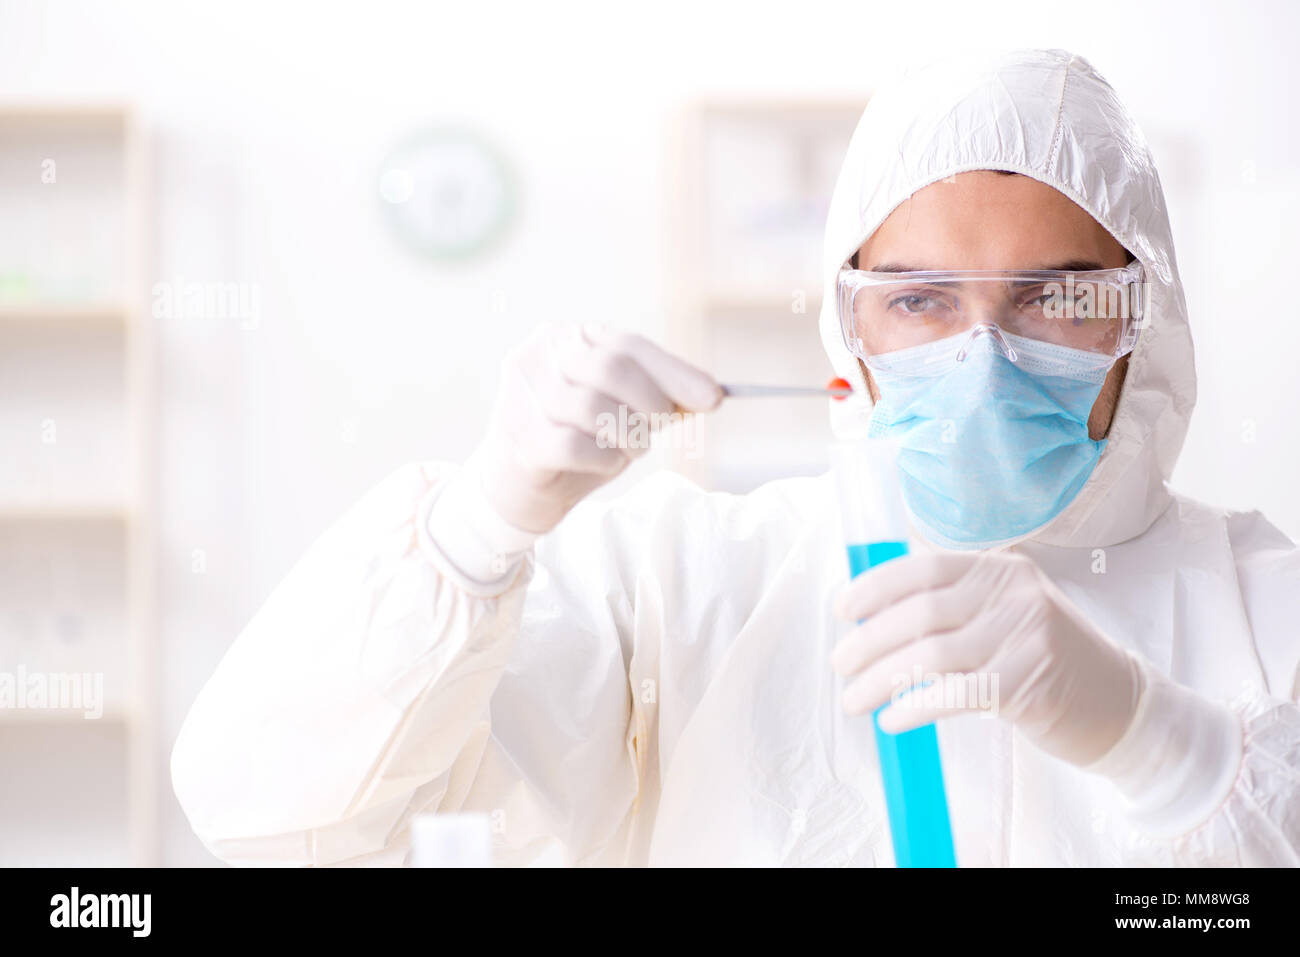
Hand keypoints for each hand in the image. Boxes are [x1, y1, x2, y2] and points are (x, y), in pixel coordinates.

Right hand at [471, 322, 720, 533]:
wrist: (515, 490)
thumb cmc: (575, 444)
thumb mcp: (620, 414)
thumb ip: (656, 397)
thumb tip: (709, 393)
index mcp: (564, 337)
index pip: (628, 345)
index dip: (675, 372)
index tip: (714, 399)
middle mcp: (538, 355)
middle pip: (612, 368)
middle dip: (651, 404)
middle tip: (659, 429)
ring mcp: (522, 395)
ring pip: (594, 407)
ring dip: (627, 436)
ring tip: (627, 449)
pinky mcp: (519, 437)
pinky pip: (576, 445)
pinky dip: (603, 458)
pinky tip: (603, 462)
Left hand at [831, 549, 1145, 766]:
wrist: (1118, 704)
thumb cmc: (1045, 661)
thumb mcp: (1005, 615)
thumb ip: (953, 607)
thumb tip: (873, 616)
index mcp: (1000, 570)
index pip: (925, 567)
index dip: (876, 586)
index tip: (842, 609)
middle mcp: (1013, 595)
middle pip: (920, 613)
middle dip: (868, 641)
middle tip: (839, 664)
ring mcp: (1024, 636)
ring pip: (929, 655)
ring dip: (880, 679)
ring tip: (854, 699)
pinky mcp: (1027, 682)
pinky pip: (953, 693)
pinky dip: (913, 707)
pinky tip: (892, 720)